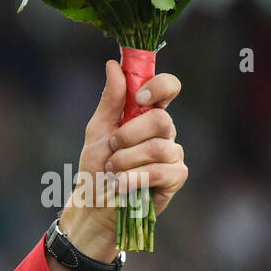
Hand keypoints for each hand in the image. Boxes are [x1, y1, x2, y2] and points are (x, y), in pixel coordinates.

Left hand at [63, 59, 188, 260]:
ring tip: (113, 172)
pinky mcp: (176, 177)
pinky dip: (135, 178)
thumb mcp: (97, 131)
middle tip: (111, 150)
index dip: (159, 86)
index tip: (138, 97)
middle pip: (160, 119)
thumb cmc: (96, 167)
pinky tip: (123, 186)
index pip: (168, 87)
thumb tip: (113, 65)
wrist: (94, 205)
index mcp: (147, 114)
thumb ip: (109, 100)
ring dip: (125, 161)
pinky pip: (161, 170)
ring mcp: (172, 154)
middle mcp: (164, 131)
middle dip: (128, 136)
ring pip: (157, 147)